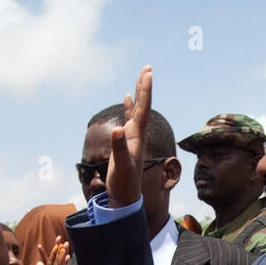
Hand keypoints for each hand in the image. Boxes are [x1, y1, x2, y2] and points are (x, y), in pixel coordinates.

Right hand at [104, 65, 151, 206]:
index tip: (148, 73)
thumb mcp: (121, 165)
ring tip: (141, 77)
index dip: (145, 90)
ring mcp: (133, 136)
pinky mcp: (127, 141)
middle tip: (147, 68)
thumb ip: (119, 147)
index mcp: (137, 136)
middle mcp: (137, 133)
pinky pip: (129, 118)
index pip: (143, 108)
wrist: (126, 197)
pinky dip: (129, 107)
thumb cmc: (124, 183)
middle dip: (145, 86)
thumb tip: (117, 129)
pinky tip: (128, 98)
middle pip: (143, 105)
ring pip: (137, 110)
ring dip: (139, 93)